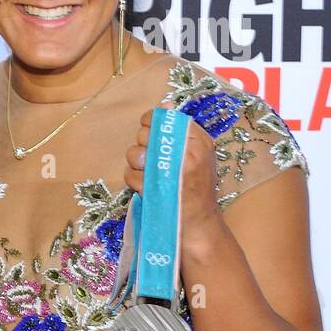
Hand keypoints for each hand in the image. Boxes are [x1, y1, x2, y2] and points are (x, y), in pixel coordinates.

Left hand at [124, 110, 223, 251]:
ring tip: (149, 174)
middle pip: (145, 134)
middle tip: (151, 159)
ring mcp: (173, 170)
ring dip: (136, 164)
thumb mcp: (199, 156)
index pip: (165, 118)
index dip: (150, 123)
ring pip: (135, 153)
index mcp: (200, 141)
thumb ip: (182, 133)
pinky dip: (133, 180)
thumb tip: (164, 106)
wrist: (200, 224)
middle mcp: (189, 152)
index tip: (149, 132)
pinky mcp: (156, 187)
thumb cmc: (196, 189)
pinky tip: (146, 187)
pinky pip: (130, 174)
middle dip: (142, 146)